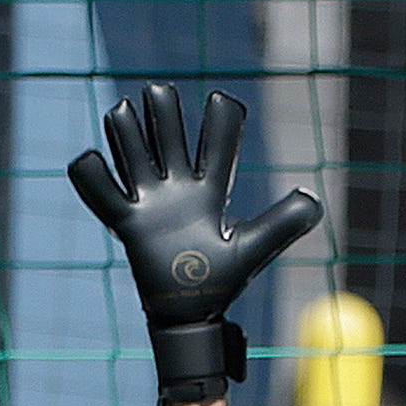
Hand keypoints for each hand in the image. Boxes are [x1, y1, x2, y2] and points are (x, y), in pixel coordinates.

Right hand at [69, 82, 321, 405]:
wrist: (191, 313)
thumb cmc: (222, 279)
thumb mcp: (254, 248)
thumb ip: (283, 223)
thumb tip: (314, 201)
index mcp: (210, 190)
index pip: (217, 144)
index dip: (220, 118)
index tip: (221, 99)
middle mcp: (178, 189)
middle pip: (167, 134)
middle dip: (163, 110)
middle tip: (159, 92)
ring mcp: (150, 203)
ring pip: (132, 151)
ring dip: (126, 129)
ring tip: (126, 111)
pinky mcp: (127, 223)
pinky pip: (101, 194)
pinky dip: (91, 174)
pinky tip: (93, 160)